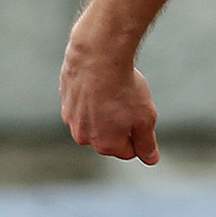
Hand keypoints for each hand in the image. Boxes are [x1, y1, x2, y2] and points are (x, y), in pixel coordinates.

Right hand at [60, 49, 160, 164]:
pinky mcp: (64, 99)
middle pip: (109, 137)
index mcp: (105, 145)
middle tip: (128, 101)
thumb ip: (147, 144)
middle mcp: (83, 136)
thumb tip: (151, 160)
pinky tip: (100, 82)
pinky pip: (83, 103)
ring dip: (105, 110)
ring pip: (94, 120)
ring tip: (114, 90)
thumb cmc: (124, 88)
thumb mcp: (145, 119)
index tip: (142, 115)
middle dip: (121, 124)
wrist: (98, 56)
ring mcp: (71, 118)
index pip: (129, 151)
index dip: (140, 134)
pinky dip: (92, 96)